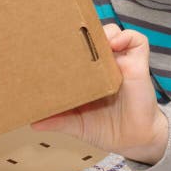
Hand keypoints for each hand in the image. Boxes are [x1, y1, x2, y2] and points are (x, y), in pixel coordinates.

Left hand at [33, 23, 168, 164]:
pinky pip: (137, 40)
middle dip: (81, 29)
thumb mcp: (76, 124)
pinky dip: (126, 37)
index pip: (76, 47)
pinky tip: (114, 45)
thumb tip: (33, 122)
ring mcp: (121, 61)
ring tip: (91, 40)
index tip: (52, 39)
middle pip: (92, 34)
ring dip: (101, 31)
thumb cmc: (105, 128)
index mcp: (87, 72)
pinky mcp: (138, 64)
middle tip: (68, 33)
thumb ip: (57, 120)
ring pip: (113, 31)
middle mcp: (104, 63)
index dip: (66, 39)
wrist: (133, 140)